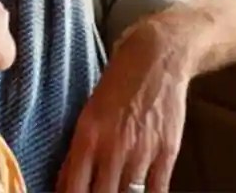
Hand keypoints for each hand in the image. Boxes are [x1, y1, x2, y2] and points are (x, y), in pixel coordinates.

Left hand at [57, 22, 187, 192]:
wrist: (157, 57)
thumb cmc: (119, 81)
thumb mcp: (90, 110)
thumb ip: (80, 147)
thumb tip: (68, 181)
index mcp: (88, 135)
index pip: (73, 186)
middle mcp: (114, 147)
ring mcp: (142, 151)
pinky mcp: (167, 151)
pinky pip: (157, 190)